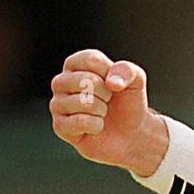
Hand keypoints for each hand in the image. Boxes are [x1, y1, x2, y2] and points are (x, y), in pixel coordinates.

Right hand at [49, 49, 163, 173]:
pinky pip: (80, 122)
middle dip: (105, 92)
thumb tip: (111, 82)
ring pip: (82, 102)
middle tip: (108, 99)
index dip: (109, 72)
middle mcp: (61, 82)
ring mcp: (57, 104)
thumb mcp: (136, 80)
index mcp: (75, 64)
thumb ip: (128, 71)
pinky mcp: (60, 126)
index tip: (113, 82)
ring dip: (101, 109)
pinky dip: (97, 125)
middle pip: (83, 81)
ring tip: (102, 112)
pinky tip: (97, 126)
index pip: (89, 60)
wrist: (130, 133)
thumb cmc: (127, 101)